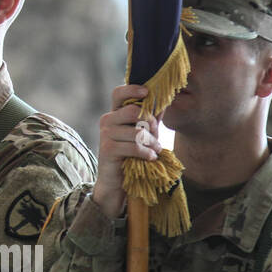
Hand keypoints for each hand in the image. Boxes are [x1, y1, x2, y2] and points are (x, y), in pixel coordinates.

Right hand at [92, 85, 161, 218]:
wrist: (117, 181)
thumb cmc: (131, 154)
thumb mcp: (142, 133)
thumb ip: (150, 116)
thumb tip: (166, 97)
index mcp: (114, 113)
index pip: (118, 93)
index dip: (132, 90)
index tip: (147, 92)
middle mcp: (107, 120)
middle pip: (134, 111)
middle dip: (150, 124)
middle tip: (155, 136)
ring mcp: (106, 135)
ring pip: (137, 131)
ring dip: (152, 143)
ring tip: (155, 150)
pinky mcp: (108, 149)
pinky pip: (134, 147)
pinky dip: (147, 153)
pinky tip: (150, 158)